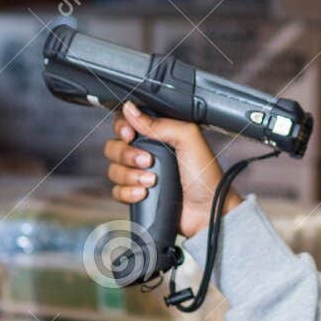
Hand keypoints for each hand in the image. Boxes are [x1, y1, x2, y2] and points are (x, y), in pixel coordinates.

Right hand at [104, 102, 242, 238]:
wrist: (206, 211)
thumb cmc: (205, 176)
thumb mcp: (188, 138)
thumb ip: (160, 123)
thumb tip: (131, 109)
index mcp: (159, 134)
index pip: (127, 123)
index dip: (122, 127)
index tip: (129, 134)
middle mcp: (147, 152)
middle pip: (115, 146)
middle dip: (126, 154)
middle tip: (147, 161)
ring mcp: (141, 174)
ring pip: (114, 169)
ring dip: (130, 175)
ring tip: (151, 180)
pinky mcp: (137, 194)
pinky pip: (117, 191)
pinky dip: (127, 192)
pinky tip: (144, 193)